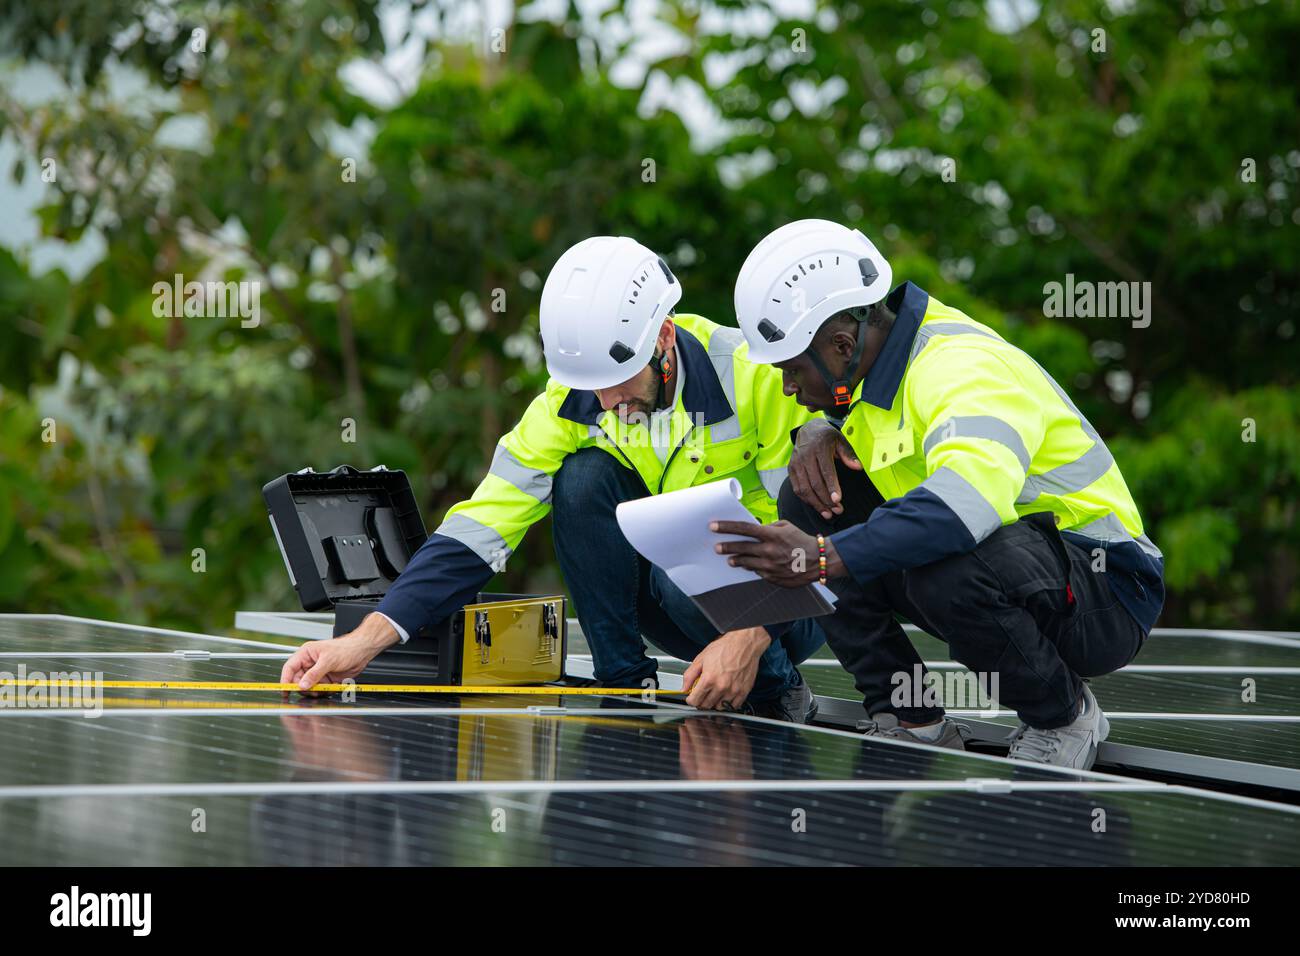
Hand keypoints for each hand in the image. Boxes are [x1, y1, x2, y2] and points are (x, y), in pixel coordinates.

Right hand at [279, 613, 400, 691]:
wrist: (362, 651)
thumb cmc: (346, 648)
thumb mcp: (328, 660)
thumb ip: (314, 674)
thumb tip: (302, 685)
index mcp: (306, 654)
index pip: (289, 668)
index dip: (285, 680)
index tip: (285, 690)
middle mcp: (310, 664)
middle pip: (297, 680)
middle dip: (301, 688)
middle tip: (309, 692)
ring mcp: (317, 672)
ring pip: (307, 687)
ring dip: (312, 691)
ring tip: (321, 690)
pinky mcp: (325, 680)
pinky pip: (318, 690)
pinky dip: (321, 693)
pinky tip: (328, 690)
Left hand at [681, 627, 771, 709]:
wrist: (744, 643)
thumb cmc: (724, 648)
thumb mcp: (701, 658)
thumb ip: (690, 675)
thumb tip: (684, 688)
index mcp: (709, 679)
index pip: (695, 700)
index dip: (690, 700)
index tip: (691, 697)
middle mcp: (721, 686)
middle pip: (706, 706)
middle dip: (701, 701)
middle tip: (702, 694)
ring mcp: (733, 690)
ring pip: (719, 708)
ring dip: (714, 703)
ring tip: (714, 693)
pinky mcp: (743, 691)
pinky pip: (733, 706)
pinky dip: (727, 703)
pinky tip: (725, 694)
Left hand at [710, 519, 845, 584]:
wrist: (818, 560)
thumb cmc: (801, 541)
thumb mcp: (786, 526)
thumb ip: (768, 527)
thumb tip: (753, 529)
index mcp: (772, 535)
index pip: (744, 528)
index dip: (726, 527)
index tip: (713, 526)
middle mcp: (769, 550)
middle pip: (741, 547)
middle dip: (726, 547)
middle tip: (716, 547)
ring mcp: (770, 566)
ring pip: (746, 563)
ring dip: (736, 560)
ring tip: (730, 559)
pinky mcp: (772, 578)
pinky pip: (757, 572)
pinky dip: (753, 568)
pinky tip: (751, 566)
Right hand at [788, 418, 861, 518]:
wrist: (808, 430)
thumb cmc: (827, 437)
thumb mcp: (840, 440)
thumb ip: (849, 454)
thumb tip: (857, 467)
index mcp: (819, 448)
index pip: (826, 471)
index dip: (831, 487)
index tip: (838, 500)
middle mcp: (805, 456)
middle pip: (814, 483)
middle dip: (826, 500)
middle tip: (837, 510)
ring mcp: (796, 463)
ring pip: (804, 489)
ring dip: (816, 504)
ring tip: (828, 513)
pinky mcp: (791, 469)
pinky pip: (797, 488)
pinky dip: (806, 500)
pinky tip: (817, 506)